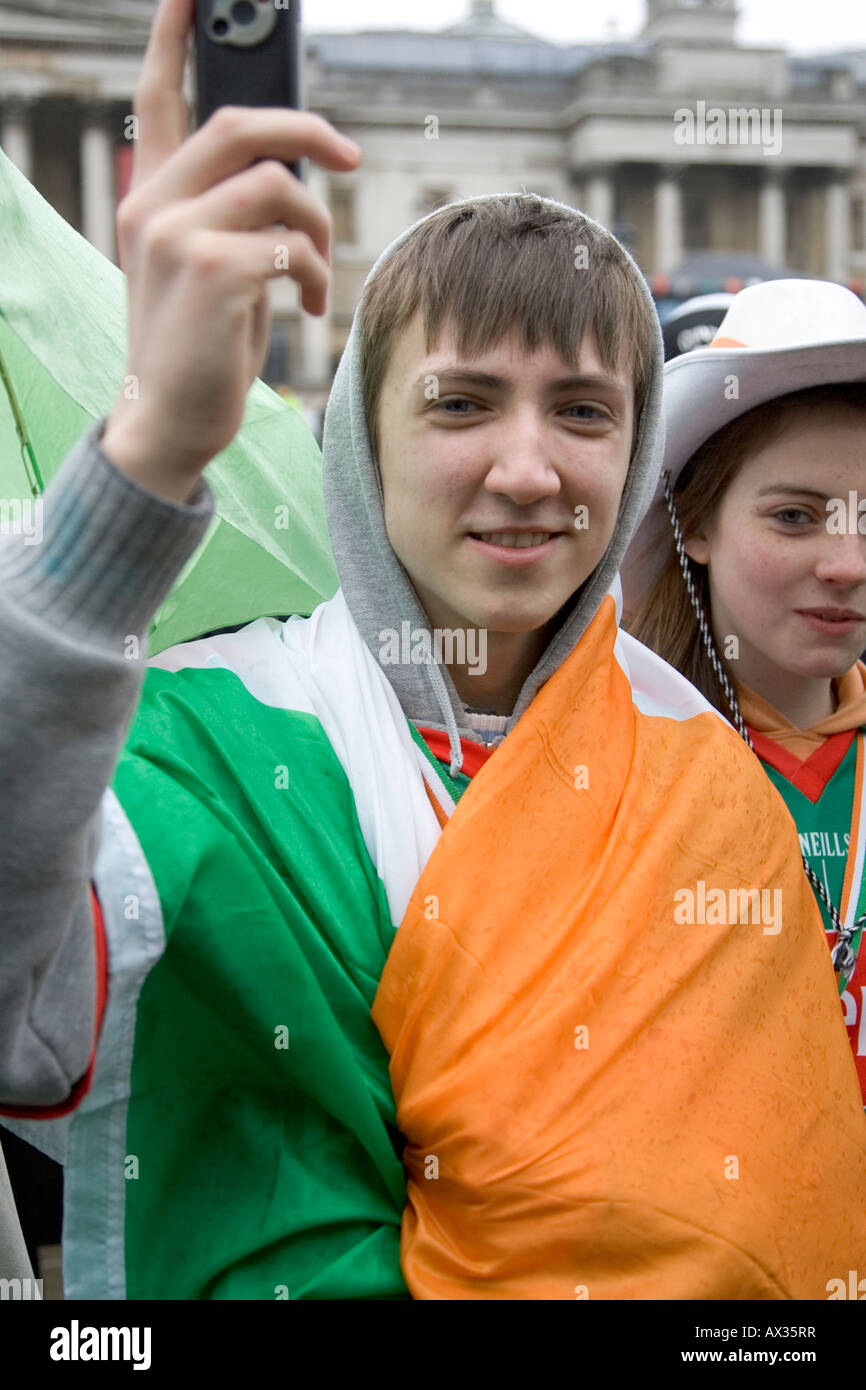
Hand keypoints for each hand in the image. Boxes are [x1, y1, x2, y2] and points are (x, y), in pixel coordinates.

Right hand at [102, 0, 360, 501]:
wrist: (169, 419)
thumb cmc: (199, 347)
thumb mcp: (206, 268)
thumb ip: (230, 213)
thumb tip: (294, 174)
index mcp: (148, 198)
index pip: (158, 100)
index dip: (173, 39)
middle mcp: (152, 205)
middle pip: (242, 127)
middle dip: (308, 133)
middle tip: (348, 159)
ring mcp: (176, 233)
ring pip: (279, 187)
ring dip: (317, 232)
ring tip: (315, 279)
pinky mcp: (211, 268)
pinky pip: (290, 243)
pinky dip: (312, 274)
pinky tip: (305, 308)